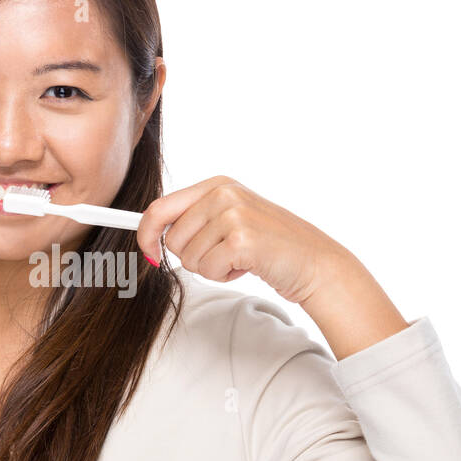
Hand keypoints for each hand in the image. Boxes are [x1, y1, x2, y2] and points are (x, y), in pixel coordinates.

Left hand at [136, 176, 409, 358]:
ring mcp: (232, 213)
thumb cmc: (271, 246)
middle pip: (171, 239)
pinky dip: (223, 276)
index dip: (146, 233)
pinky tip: (247, 266)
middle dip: (192, 257)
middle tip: (224, 256)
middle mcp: (223, 192)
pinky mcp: (241, 238)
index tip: (147, 252)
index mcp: (217, 184)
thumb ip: (197, 218)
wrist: (314, 262)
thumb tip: (151, 232)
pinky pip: (206, 269)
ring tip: (240, 259)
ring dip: (212, 268)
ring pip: (188, 258)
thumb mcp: (232, 219)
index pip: (160, 207)